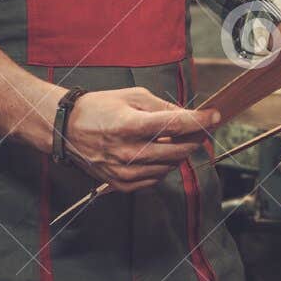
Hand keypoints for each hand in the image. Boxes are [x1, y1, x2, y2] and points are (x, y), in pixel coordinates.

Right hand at [63, 87, 217, 191]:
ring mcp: (125, 171)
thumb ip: (163, 107)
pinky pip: (155, 179)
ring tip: (172, 139)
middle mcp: (128, 152)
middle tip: (198, 129)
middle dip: (195, 138)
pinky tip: (157, 154)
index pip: (176, 125)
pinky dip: (163, 166)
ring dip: (178, 152)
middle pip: (178, 149)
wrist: (66, 129)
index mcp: (130, 125)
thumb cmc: (99, 108)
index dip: (200, 120)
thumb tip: (188, 115)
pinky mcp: (121, 184)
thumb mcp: (132, 96)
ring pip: (170, 166)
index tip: (214, 116)